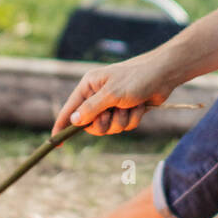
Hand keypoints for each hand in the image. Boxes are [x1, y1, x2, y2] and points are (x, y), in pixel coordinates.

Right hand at [50, 50, 176, 136]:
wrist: (163, 75)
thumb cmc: (136, 78)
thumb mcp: (111, 94)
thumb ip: (91, 108)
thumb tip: (73, 121)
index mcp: (89, 86)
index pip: (70, 109)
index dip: (62, 125)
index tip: (55, 142)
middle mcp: (98, 95)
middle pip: (91, 124)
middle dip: (104, 123)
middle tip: (111, 114)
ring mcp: (113, 104)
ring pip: (110, 127)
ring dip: (122, 120)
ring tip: (131, 106)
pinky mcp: (126, 110)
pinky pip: (124, 125)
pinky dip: (133, 118)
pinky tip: (140, 106)